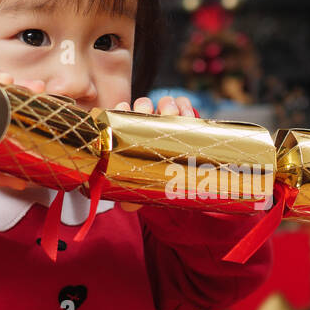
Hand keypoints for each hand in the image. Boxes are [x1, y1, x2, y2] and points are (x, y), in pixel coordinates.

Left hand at [113, 95, 198, 211]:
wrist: (181, 178)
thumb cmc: (157, 181)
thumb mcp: (144, 189)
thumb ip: (133, 198)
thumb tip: (128, 207)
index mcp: (131, 133)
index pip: (122, 115)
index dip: (121, 109)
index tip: (124, 110)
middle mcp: (147, 122)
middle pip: (143, 105)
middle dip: (145, 106)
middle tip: (149, 115)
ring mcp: (165, 117)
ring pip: (163, 102)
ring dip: (166, 105)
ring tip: (171, 115)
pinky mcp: (184, 115)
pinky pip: (183, 103)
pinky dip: (185, 106)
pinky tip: (188, 116)